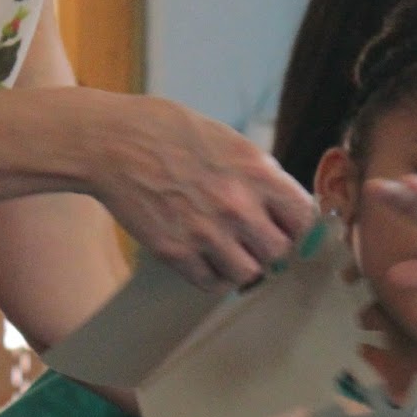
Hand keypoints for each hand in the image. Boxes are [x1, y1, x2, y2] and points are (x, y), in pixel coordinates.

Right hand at [89, 95, 316, 289]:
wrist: (113, 142)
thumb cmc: (168, 133)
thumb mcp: (228, 140)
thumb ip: (257, 175)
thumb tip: (281, 207)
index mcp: (257, 172)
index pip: (304, 217)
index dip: (296, 225)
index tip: (285, 226)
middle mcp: (237, 205)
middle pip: (279, 252)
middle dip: (268, 248)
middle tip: (253, 240)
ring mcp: (206, 232)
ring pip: (248, 274)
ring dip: (241, 265)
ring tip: (227, 251)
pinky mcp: (176, 251)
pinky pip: (210, 283)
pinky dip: (211, 275)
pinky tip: (203, 258)